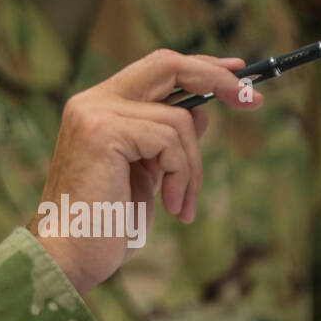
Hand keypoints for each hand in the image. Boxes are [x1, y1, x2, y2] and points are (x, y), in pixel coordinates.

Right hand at [34, 50, 262, 294]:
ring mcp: (95, 113)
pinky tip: (172, 207)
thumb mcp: (145, 173)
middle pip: (167, 65)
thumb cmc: (105, 221)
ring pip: (178, 120)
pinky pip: (169, 141)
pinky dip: (182, 176)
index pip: (155, 68)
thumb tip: (203, 111)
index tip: (238, 72)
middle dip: (216, 79)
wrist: (68, 255)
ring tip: (182, 204)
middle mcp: (92, 101)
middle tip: (253, 101)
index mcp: (97, 107)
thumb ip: (165, 139)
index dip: (200, 67)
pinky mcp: (104, 132)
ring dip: (192, 167)